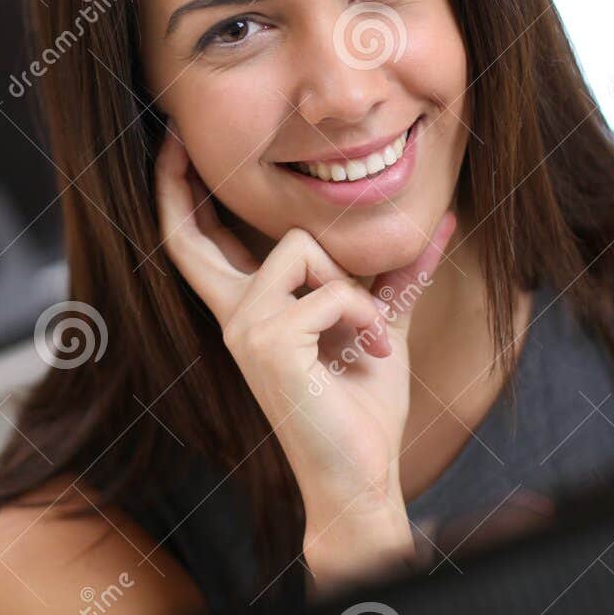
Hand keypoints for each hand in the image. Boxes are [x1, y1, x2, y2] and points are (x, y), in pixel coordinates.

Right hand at [154, 130, 455, 584]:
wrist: (360, 476)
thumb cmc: (362, 411)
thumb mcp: (378, 325)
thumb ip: (396, 276)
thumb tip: (441, 225)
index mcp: (247, 312)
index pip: (197, 246)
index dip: (178, 195)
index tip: (172, 146)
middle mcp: (232, 317)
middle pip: (192, 234)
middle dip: (178, 183)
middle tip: (175, 138)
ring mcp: (244, 328)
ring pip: (300, 247)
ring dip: (351, 287)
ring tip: (366, 335)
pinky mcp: (268, 341)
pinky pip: (331, 289)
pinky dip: (364, 315)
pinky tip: (367, 352)